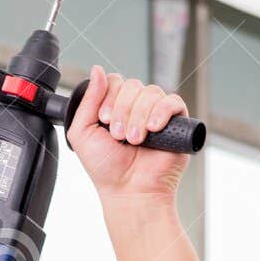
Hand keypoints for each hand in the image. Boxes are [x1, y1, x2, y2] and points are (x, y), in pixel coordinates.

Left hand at [66, 64, 191, 201]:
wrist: (129, 191)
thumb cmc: (106, 169)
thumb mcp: (83, 133)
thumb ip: (87, 100)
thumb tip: (97, 69)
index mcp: (115, 107)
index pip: (115, 82)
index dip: (109, 97)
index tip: (104, 121)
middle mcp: (136, 108)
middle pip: (132, 85)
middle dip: (123, 110)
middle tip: (119, 136)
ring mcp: (156, 114)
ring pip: (151, 92)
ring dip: (139, 116)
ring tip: (135, 140)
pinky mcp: (176, 122)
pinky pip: (173, 101)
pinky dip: (162, 112)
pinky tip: (153, 128)